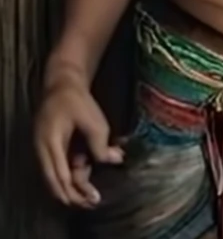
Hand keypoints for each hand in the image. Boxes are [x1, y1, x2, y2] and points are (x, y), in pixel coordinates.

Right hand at [34, 76, 122, 207]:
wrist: (62, 85)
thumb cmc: (76, 101)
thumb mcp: (93, 119)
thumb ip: (101, 143)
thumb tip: (113, 160)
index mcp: (50, 144)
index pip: (60, 176)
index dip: (75, 191)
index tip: (90, 199)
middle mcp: (43, 152)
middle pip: (56, 183)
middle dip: (74, 194)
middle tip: (92, 202)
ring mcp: (45, 151)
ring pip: (58, 177)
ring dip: (76, 182)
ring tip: (93, 191)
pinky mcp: (51, 149)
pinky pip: (60, 167)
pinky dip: (74, 172)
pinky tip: (88, 172)